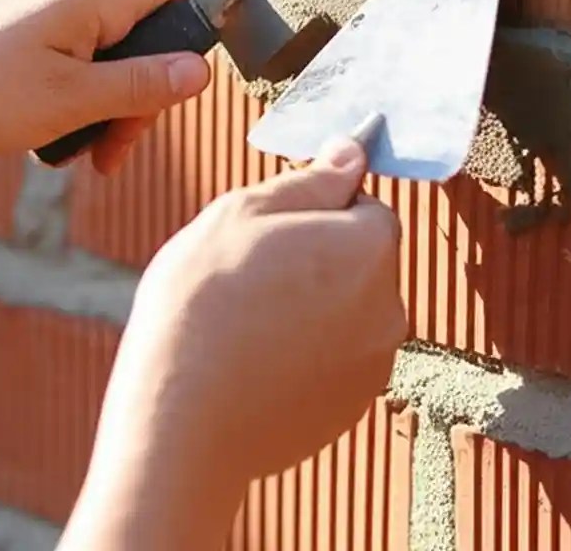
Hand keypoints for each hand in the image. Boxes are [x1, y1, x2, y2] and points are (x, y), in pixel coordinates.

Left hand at [0, 0, 211, 172]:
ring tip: (88, 157)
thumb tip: (200, 71)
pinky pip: (71, 77)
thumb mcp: (73, 99)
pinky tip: (51, 150)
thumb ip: (141, 85)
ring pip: (105, 63)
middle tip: (120, 144)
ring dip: (107, 112)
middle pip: (140, 34)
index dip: (187, 26)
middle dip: (141, 94)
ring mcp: (40, 26)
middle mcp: (65, 0)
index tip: (179, 82)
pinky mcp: (19, 53)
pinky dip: (73, 112)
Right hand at [63, 137, 404, 548]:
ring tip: (243, 324)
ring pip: (346, 315)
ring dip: (310, 311)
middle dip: (316, 261)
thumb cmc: (201, 304)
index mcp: (368, 247)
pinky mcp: (347, 409)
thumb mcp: (239, 214)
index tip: (265, 232)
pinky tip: (250, 365)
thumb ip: (308, 181)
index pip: (366, 207)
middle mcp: (389, 308)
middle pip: (360, 264)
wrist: (182, 418)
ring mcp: (372, 365)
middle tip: (245, 277)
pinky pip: (331, 364)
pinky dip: (302, 359)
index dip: (315, 212)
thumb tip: (351, 152)